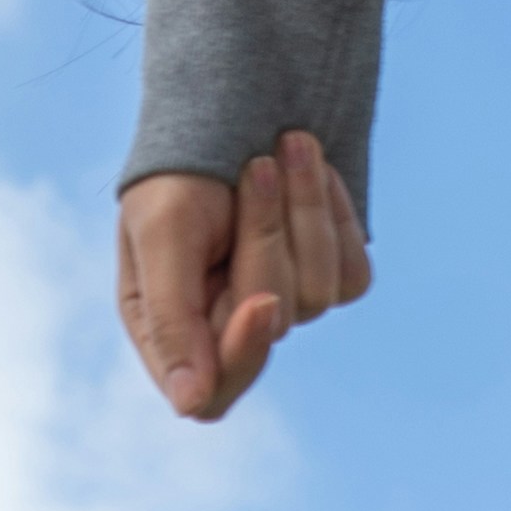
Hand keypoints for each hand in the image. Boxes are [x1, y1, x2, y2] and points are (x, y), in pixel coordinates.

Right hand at [118, 128, 372, 419]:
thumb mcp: (160, 233)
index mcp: (173, 329)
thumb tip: (190, 405)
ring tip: (287, 143)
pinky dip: (334, 211)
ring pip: (318, 294)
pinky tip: (314, 166)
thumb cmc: (180, 169)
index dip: (241, 354)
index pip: (214, 391)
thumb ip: (171, 318)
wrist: (240, 105)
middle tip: (258, 166)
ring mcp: (286, 303)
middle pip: (273, 328)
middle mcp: (229, 325)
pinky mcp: (330, 277)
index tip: (258, 299)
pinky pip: (351, 273)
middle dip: (268, 238)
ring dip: (304, 207)